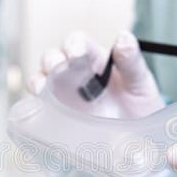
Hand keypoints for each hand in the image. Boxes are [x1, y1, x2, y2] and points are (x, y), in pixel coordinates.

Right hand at [28, 31, 163, 118]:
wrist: (140, 139)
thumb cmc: (140, 105)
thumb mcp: (140, 83)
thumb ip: (132, 61)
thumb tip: (124, 37)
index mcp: (95, 59)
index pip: (78, 43)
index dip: (75, 44)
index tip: (77, 52)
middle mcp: (75, 73)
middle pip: (54, 58)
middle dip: (52, 60)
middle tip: (58, 66)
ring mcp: (63, 94)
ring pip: (42, 78)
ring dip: (39, 79)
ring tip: (43, 86)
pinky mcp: (58, 114)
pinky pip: (41, 105)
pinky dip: (36, 102)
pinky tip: (41, 104)